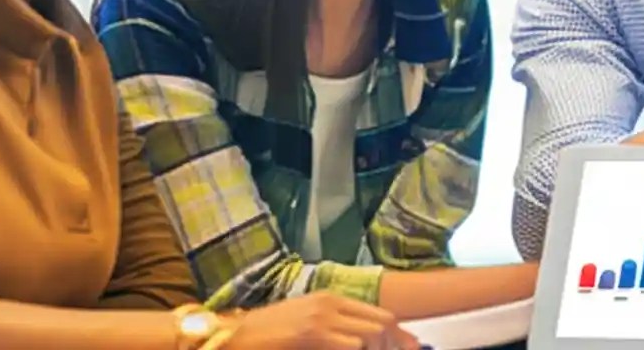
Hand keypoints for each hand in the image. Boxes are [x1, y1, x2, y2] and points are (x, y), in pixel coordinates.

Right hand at [226, 292, 419, 349]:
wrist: (232, 337)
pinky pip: (352, 346)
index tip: (412, 349)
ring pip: (370, 336)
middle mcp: (330, 303)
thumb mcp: (307, 323)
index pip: (381, 314)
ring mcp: (322, 317)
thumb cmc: (267, 336)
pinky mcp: (313, 333)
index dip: (399, 337)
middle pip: (382, 323)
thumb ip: (338, 329)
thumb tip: (367, 341)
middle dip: (394, 346)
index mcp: (331, 298)